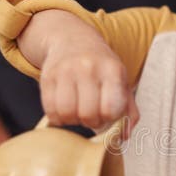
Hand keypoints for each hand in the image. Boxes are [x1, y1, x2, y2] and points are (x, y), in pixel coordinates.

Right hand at [25, 9, 139, 136]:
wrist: (73, 39)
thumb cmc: (102, 67)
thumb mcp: (121, 82)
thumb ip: (128, 110)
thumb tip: (123, 136)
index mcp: (112, 70)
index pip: (110, 108)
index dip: (108, 118)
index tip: (106, 114)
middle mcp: (89, 67)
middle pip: (88, 114)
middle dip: (91, 121)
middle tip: (91, 115)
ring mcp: (66, 70)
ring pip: (67, 113)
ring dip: (73, 121)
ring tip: (78, 112)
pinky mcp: (47, 76)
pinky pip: (50, 110)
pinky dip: (58, 117)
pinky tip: (65, 110)